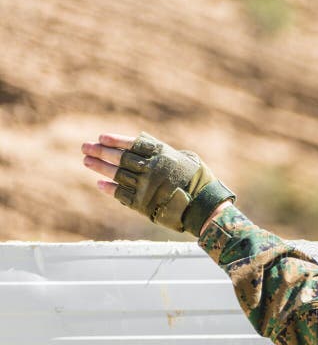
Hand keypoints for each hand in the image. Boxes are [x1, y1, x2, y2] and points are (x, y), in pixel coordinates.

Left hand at [82, 132, 234, 235]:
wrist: (203, 207)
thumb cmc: (199, 181)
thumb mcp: (188, 159)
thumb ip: (168, 154)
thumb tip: (153, 150)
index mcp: (162, 155)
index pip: (133, 144)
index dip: (116, 141)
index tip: (101, 137)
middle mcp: (150, 168)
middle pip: (121, 158)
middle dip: (101, 152)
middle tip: (85, 148)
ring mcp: (145, 186)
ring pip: (118, 174)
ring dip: (100, 167)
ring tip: (86, 161)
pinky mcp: (143, 203)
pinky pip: (122, 194)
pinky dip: (110, 188)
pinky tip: (99, 184)